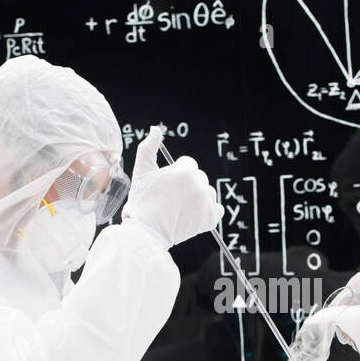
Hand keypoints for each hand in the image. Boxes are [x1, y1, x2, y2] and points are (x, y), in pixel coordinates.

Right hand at [122, 126, 222, 247]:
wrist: (146, 231)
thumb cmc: (143, 201)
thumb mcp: (142, 171)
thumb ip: (148, 147)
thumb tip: (155, 129)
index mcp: (186, 171)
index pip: (189, 165)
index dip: (177, 175)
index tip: (168, 187)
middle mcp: (200, 184)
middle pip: (199, 178)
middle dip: (188, 186)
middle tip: (172, 199)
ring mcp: (207, 202)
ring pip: (207, 193)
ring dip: (198, 198)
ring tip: (180, 208)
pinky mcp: (211, 218)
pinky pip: (217, 209)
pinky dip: (208, 212)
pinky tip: (193, 215)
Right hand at [335, 271, 359, 343]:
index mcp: (359, 283)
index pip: (340, 304)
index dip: (339, 321)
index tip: (346, 337)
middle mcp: (358, 288)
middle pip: (343, 310)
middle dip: (347, 327)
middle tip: (354, 342)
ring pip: (350, 315)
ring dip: (353, 328)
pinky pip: (358, 316)